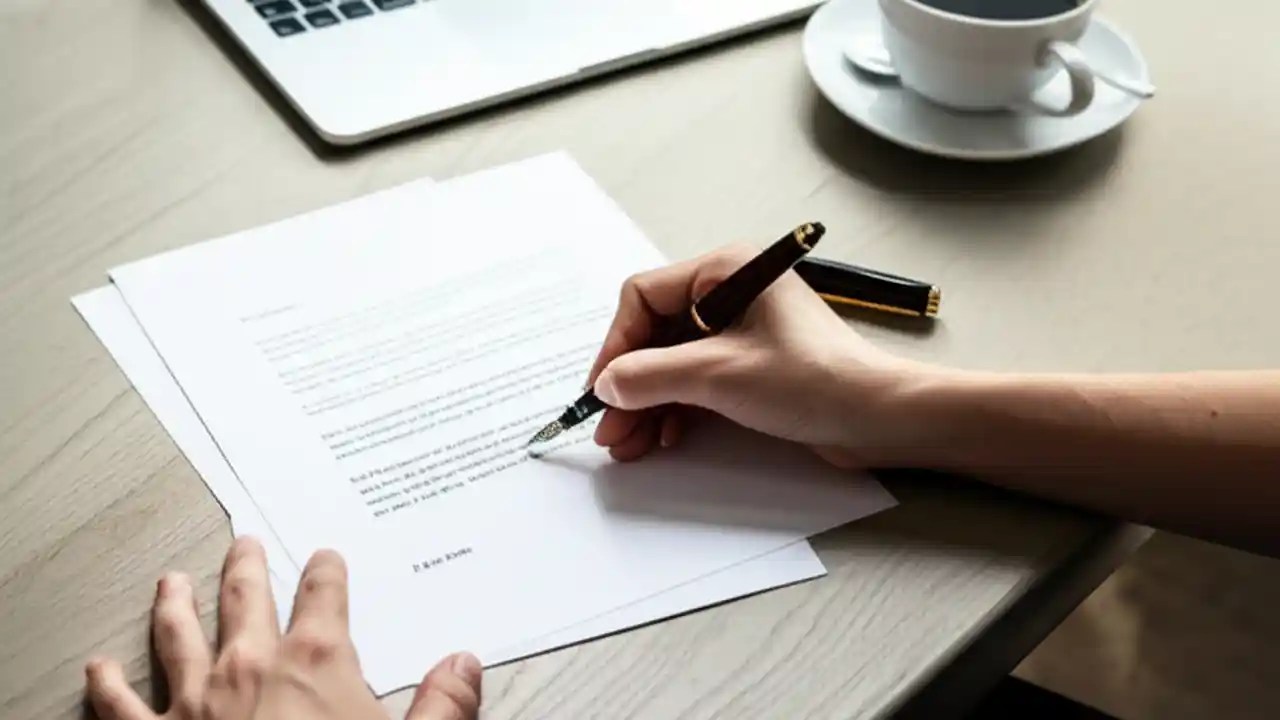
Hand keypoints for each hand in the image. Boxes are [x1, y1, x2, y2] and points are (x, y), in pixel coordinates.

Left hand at [84, 538, 480, 719]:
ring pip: (178, 636)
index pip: (323, 595)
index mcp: (315, 660)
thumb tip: (463, 664)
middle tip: (242, 544)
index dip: (326, 571)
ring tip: (171, 583)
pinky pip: (120, 706)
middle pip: (244, 599)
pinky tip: (96, 668)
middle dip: (244, 568)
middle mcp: (249, 666)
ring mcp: (193, 702)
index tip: (325, 557)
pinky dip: (106, 685)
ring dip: (175, 605)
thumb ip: (442, 705)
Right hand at [587, 244, 928, 467]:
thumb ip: (652, 376)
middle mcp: (731, 291)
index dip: (616, 345)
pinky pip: (698, 378)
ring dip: (648, 401)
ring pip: (674, 361)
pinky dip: (676, 407)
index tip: (600, 389)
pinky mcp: (753, 363)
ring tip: (628, 444)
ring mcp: (742, 329)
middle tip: (608, 428)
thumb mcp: (719, 376)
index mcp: (726, 271)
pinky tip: (663, 436)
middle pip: (656, 333)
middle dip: (629, 383)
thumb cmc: (813, 380)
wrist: (878, 417)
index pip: (644, 297)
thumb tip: (606, 384)